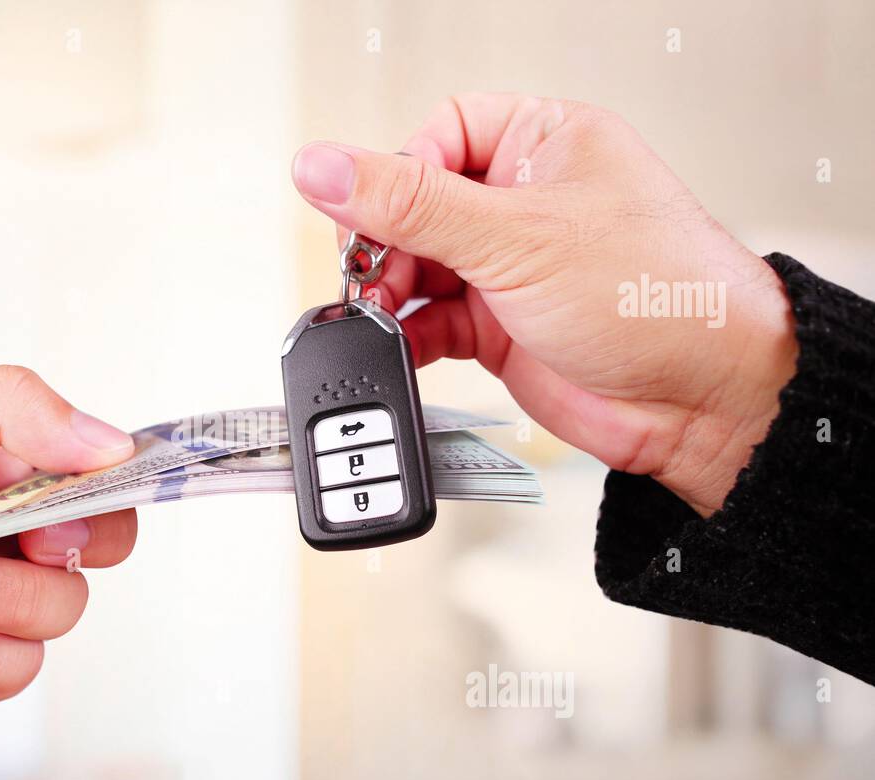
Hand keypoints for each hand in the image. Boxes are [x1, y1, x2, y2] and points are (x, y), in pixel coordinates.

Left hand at [0, 366, 137, 732]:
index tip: (70, 502)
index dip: (106, 493)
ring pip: (60, 614)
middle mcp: (9, 538)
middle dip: (61, 548)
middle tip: (21, 541)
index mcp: (5, 470)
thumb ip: (14, 408)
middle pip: (100, 549)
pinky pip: (13, 671)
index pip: (99, 481)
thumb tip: (112, 442)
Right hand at [292, 92, 798, 515]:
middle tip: (369, 271)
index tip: (371, 211)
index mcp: (546, 143)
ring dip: (390, 291)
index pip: (444, 130)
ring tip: (381, 310)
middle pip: (418, 203)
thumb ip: (410, 204)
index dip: (401, 169)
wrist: (701, 403)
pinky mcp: (501, 328)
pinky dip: (407, 334)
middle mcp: (527, 201)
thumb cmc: (657, 296)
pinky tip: (400, 342)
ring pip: (418, 266)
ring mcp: (512, 268)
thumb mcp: (516, 235)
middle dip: (386, 240)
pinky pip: (430, 321)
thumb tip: (325, 168)